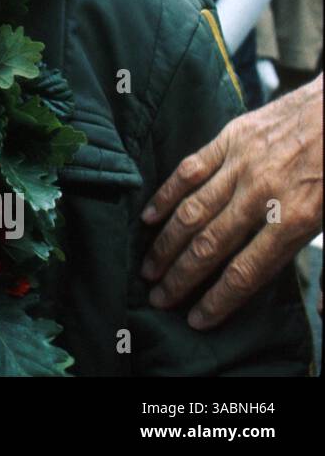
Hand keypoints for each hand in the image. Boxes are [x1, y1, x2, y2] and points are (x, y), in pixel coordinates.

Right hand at [140, 75, 322, 328]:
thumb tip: (324, 310)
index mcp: (298, 218)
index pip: (247, 270)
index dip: (218, 299)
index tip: (196, 318)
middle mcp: (264, 194)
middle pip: (211, 245)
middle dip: (181, 276)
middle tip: (157, 298)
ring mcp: (243, 163)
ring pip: (194, 210)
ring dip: (166, 242)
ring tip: (148, 266)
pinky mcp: (232, 137)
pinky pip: (191, 169)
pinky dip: (167, 194)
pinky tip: (150, 216)